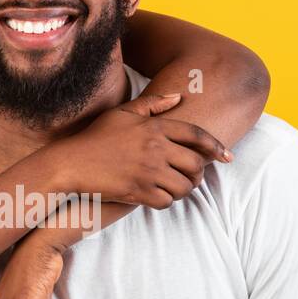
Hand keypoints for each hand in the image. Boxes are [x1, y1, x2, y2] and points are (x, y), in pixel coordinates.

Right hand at [48, 93, 231, 207]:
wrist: (70, 163)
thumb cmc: (96, 137)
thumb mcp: (123, 113)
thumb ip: (153, 104)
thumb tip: (179, 97)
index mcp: (154, 126)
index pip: (196, 135)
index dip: (216, 147)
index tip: (227, 157)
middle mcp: (155, 148)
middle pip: (195, 163)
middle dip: (198, 173)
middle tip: (192, 177)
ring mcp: (147, 171)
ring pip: (184, 186)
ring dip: (183, 189)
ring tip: (174, 188)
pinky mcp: (138, 191)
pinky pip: (167, 201)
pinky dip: (166, 201)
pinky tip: (157, 197)